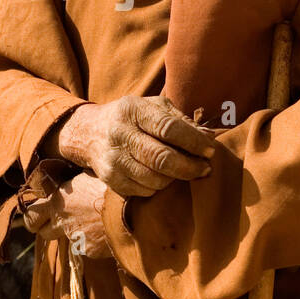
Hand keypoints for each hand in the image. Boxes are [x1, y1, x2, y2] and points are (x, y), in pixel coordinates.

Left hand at [22, 172, 111, 258]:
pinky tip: (105, 228)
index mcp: (58, 201)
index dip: (33, 216)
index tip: (37, 214)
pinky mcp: (90, 251)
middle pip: (43, 232)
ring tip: (91, 220)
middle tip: (57, 221)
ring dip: (74, 232)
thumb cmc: (111, 185)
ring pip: (67, 239)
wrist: (133, 207)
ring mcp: (76, 239)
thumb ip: (72, 184)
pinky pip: (86, 246)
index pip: (31, 214)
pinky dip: (92, 240)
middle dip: (47, 227)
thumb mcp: (86, 176)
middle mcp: (62, 222)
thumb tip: (68, 182)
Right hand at [46, 94, 214, 197]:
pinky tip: (162, 176)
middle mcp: (119, 133)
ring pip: (155, 179)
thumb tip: (210, 137)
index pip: (168, 128)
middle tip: (205, 169)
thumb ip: (182, 121)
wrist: (89, 132)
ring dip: (176, 178)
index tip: (210, 151)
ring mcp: (112, 158)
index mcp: (133, 110)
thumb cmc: (132, 118)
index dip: (193, 142)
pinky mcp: (109, 178)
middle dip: (189, 167)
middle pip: (161, 158)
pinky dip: (159, 186)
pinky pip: (144, 191)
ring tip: (184, 171)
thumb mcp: (154, 107)